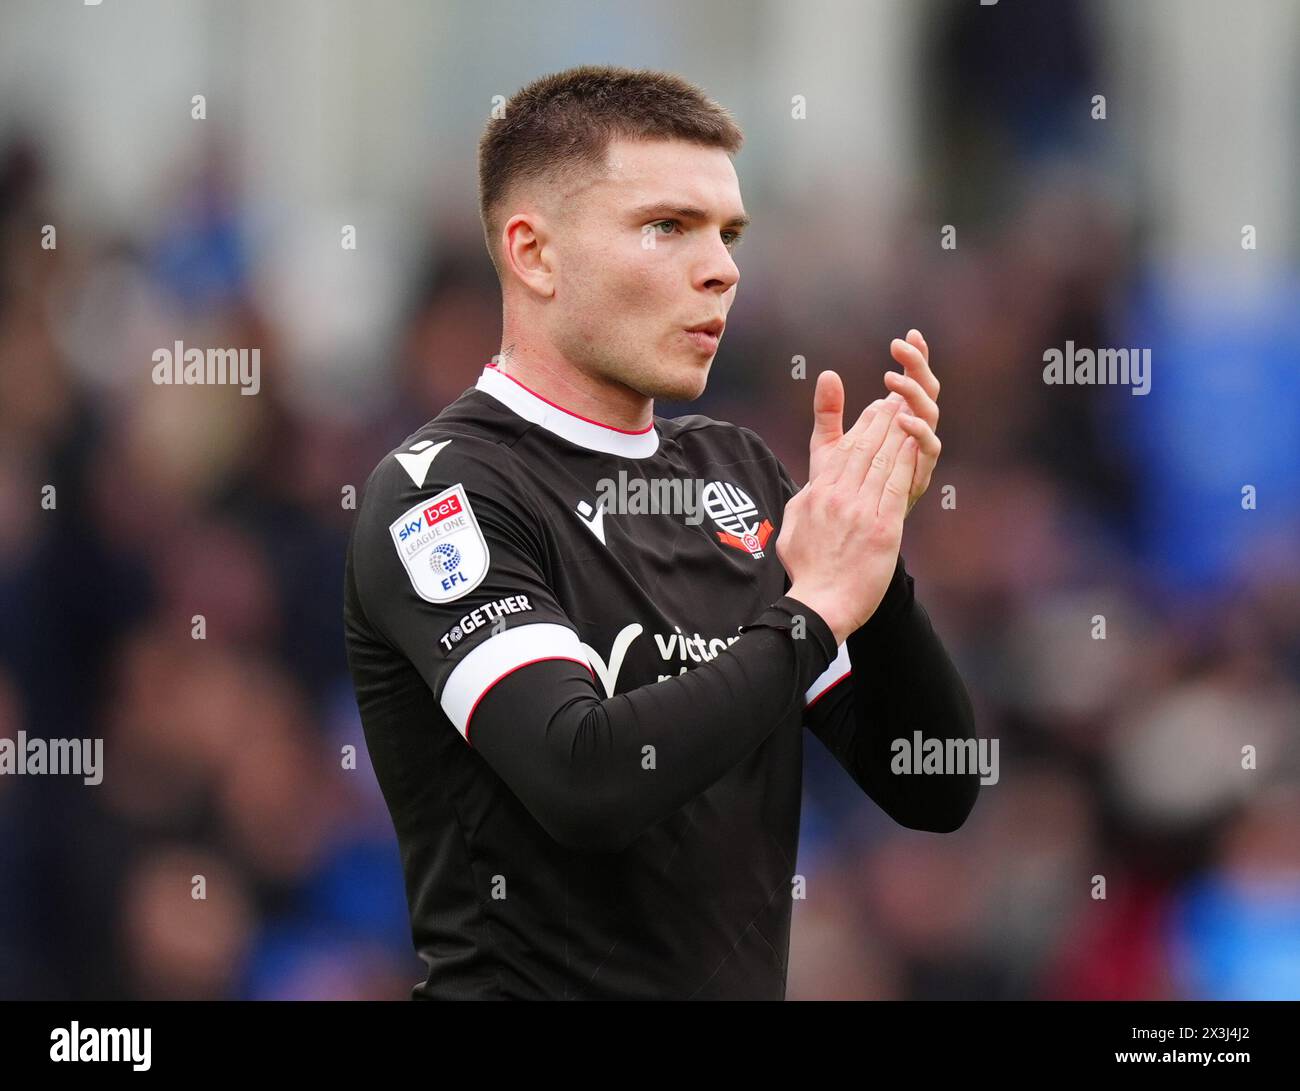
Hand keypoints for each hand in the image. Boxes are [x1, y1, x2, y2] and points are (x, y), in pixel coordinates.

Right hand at [777, 397, 919, 644]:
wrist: (820, 605)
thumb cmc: (806, 572)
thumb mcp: (792, 527)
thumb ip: (804, 501)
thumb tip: (813, 486)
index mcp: (816, 495)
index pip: (842, 450)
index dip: (861, 426)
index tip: (874, 409)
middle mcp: (837, 497)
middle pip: (863, 448)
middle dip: (881, 420)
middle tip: (895, 399)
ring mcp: (860, 511)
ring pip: (882, 461)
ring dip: (896, 432)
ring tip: (908, 412)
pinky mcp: (882, 528)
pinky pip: (896, 485)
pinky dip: (906, 460)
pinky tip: (915, 443)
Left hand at [807, 329, 940, 514]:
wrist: (842, 537)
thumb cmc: (840, 492)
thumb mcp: (828, 447)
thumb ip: (829, 413)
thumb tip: (829, 373)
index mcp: (896, 423)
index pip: (910, 382)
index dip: (914, 359)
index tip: (907, 335)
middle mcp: (912, 436)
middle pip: (927, 392)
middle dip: (919, 366)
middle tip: (904, 345)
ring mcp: (918, 456)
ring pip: (931, 415)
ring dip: (915, 393)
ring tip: (893, 380)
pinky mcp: (919, 477)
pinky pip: (930, 450)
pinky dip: (919, 432)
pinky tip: (903, 419)